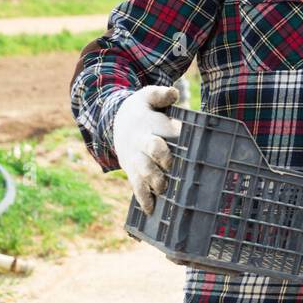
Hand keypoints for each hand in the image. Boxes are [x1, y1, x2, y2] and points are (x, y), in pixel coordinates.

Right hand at [114, 86, 181, 213]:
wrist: (113, 122)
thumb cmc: (141, 110)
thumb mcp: (147, 96)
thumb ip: (161, 94)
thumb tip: (174, 92)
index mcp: (150, 124)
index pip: (166, 129)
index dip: (177, 134)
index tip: (189, 139)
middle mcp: (142, 142)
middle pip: (153, 149)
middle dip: (163, 157)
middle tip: (174, 166)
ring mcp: (135, 159)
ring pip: (144, 171)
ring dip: (154, 180)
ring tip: (164, 190)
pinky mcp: (131, 172)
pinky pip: (136, 187)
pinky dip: (143, 198)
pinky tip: (152, 210)